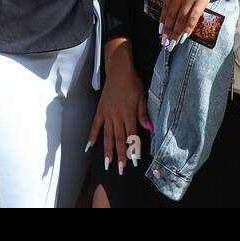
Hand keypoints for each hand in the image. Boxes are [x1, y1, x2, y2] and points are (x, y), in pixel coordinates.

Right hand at [88, 39, 148, 175]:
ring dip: (107, 150)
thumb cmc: (132, 83)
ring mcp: (107, 114)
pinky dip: (93, 135)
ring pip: (107, 135)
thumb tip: (149, 130)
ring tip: (107, 163)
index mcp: (129, 114)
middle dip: (120, 155)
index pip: (131, 136)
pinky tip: (90, 145)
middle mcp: (117, 116)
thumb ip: (143, 115)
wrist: (118, 71)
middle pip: (118, 139)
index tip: (133, 162)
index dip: (132, 150)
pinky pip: (96, 125)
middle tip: (120, 169)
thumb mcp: (142, 98)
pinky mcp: (100, 110)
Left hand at [161, 0, 227, 43]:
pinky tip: (186, 35)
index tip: (160, 32)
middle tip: (165, 42)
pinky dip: (189, 28)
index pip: (165, 9)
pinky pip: (193, 17)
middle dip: (168, 31)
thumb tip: (172, 12)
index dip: (162, 22)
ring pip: (182, 18)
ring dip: (177, 32)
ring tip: (174, 42)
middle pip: (172, 16)